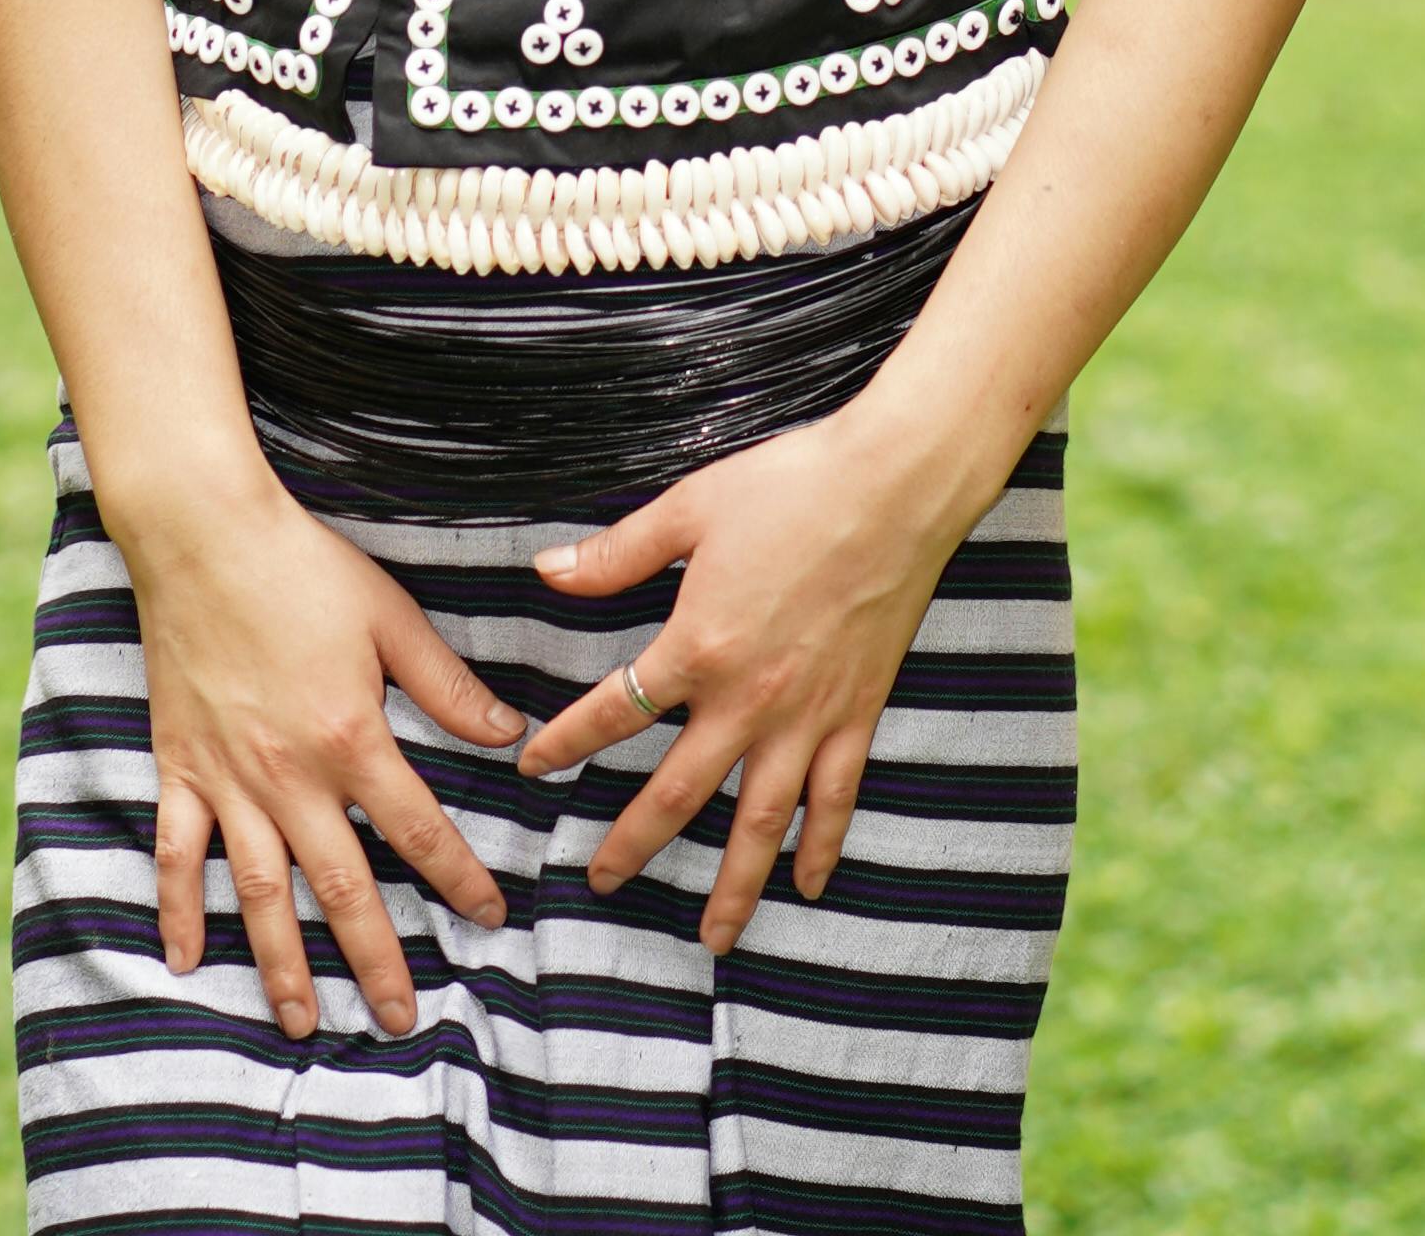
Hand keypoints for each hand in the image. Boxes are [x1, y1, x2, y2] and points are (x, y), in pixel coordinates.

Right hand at [122, 473, 524, 1038]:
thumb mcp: (389, 615)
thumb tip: (508, 733)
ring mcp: (229, 778)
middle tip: (400, 1019)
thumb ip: (445, 684)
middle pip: (341, 886)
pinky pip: (176, 852)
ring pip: (260, 891)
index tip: (488, 920)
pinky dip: (176, 909)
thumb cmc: (301, 565)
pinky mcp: (179, 765)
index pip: (418, 829)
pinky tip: (182, 961)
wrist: (202, 533)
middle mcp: (290, 775)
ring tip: (304, 1024)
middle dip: (375, 958)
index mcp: (351, 737)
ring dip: (283, 964)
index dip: (459, 880)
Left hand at [517, 398, 981, 954]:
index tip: (533, 768)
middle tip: (600, 882)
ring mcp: (807, 718)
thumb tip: (548, 572)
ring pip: (760, 824)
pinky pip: (836, 801)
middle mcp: (747, 700)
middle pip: (677, 794)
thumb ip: (617, 553)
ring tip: (711, 937)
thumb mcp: (689, 509)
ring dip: (732, 886)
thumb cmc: (789, 487)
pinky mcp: (856, 717)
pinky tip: (809, 886)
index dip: (568, 743)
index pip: (614, 712)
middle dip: (633, 844)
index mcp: (697, 647)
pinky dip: (823, 849)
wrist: (891, 488)